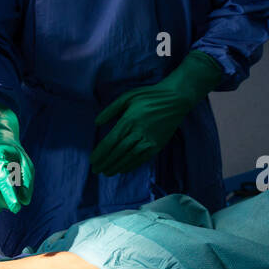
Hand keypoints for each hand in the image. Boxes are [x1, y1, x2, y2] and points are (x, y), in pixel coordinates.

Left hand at [89, 52, 222, 175]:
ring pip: (130, 157)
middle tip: (96, 170)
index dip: (101, 153)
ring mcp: (149, 140)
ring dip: (117, 166)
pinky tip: (122, 169)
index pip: (111, 141)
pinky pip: (142, 158)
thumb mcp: (127, 97)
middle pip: (119, 152)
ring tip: (106, 172)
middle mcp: (139, 132)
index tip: (93, 160)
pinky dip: (131, 165)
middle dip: (106, 162)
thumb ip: (110, 110)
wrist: (175, 100)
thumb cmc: (149, 96)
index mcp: (129, 120)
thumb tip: (97, 122)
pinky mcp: (158, 145)